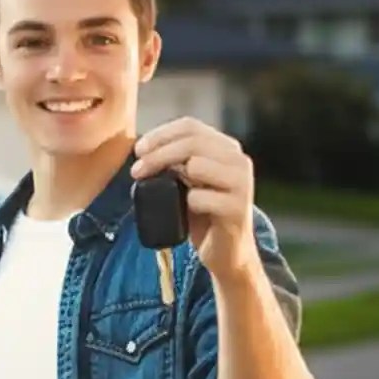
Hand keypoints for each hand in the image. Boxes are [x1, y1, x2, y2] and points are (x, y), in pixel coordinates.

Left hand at [131, 117, 257, 278]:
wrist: (227, 252)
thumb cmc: (203, 214)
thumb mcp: (189, 181)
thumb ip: (176, 161)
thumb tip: (143, 151)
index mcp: (226, 148)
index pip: (190, 126)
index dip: (160, 134)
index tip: (138, 150)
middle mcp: (238, 161)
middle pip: (192, 142)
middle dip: (158, 155)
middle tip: (136, 172)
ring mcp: (242, 184)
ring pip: (198, 165)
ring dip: (173, 177)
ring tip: (166, 193)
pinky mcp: (238, 209)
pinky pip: (201, 198)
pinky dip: (188, 204)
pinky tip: (189, 211)